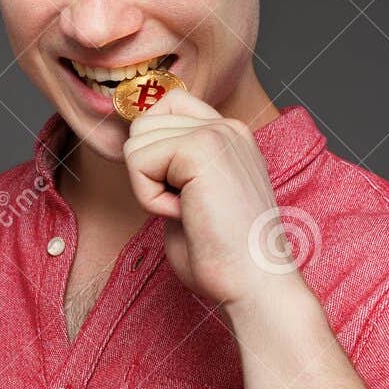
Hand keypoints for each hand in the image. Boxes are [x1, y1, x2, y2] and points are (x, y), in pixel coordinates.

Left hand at [122, 87, 309, 313]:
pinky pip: (138, 162)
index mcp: (229, 136)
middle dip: (147, 172)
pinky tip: (185, 215)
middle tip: (185, 208)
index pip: (167, 104)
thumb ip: (169, 168)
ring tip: (188, 212)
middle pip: (143, 123)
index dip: (152, 143)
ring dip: (148, 187)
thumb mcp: (189, 200)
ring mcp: (217, 132)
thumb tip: (134, 149)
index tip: (171, 187)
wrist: (254, 284)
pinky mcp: (201, 148)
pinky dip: (150, 198)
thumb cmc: (222, 258)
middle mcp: (226, 126)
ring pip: (136, 141)